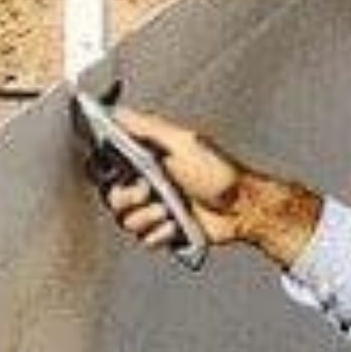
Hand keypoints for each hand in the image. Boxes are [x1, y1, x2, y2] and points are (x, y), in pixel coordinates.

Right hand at [103, 110, 322, 268]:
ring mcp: (155, 209)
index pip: (108, 166)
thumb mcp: (182, 142)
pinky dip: (162, 233)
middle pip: (112, 198)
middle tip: (150, 192)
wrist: (242, 208)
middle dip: (130, 198)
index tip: (123, 173)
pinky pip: (146, 239)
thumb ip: (147, 127)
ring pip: (127, 221)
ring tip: (171, 209)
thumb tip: (118, 112)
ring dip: (149, 216)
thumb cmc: (219, 171)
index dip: (108, 173)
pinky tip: (178, 224)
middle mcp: (147, 184)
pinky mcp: (164, 231)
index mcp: (147, 159)